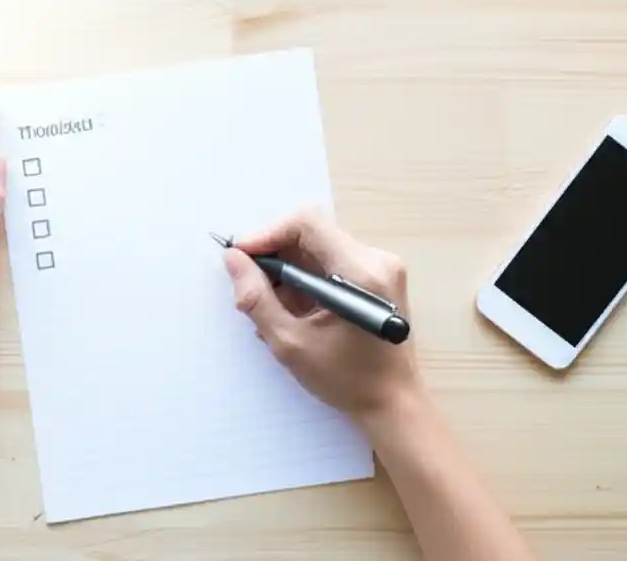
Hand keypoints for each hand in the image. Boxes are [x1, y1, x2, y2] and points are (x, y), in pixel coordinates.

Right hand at [223, 208, 422, 421]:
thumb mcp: (291, 343)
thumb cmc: (347, 380)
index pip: (307, 224)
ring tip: (275, 309)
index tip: (241, 257)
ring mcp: (381, 267)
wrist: (393, 403)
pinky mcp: (378, 277)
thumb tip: (233, 260)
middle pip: (312, 234)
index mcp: (361, 272)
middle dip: (276, 257)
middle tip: (252, 289)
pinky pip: (331, 263)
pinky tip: (296, 312)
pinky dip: (306, 281)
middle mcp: (376, 260)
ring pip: (318, 248)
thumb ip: (257, 298)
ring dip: (289, 272)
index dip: (268, 234)